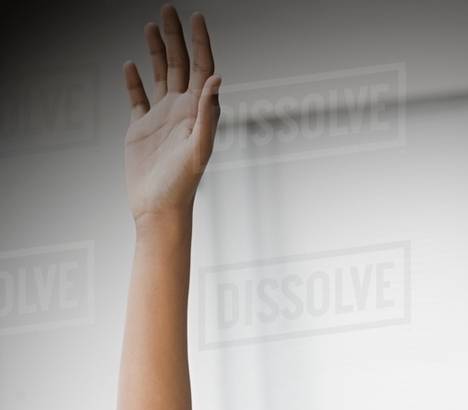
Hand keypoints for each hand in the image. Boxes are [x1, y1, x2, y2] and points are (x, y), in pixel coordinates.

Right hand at [123, 7, 220, 221]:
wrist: (159, 210)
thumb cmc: (182, 185)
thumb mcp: (199, 149)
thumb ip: (208, 114)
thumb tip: (216, 78)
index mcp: (196, 112)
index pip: (202, 69)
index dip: (200, 42)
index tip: (196, 16)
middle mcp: (181, 111)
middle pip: (180, 65)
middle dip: (175, 37)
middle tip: (168, 8)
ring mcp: (161, 118)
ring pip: (160, 76)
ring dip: (156, 51)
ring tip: (150, 26)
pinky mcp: (141, 129)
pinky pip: (137, 98)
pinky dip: (133, 80)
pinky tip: (129, 64)